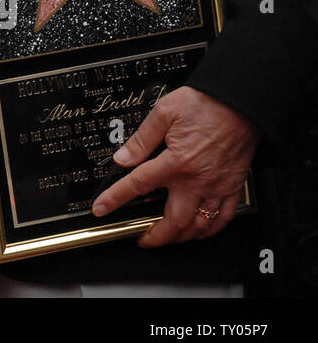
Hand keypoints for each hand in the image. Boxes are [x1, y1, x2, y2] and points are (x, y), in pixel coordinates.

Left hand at [91, 86, 257, 246]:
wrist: (240, 103)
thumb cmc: (204, 104)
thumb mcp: (164, 113)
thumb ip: (141, 139)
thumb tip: (122, 157)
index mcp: (175, 161)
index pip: (138, 185)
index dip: (116, 199)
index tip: (102, 209)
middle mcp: (197, 179)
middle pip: (174, 220)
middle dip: (156, 236)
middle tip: (142, 239)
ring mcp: (217, 186)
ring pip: (199, 225)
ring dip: (182, 237)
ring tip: (168, 238)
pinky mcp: (233, 186)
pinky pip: (224, 218)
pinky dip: (210, 229)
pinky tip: (200, 230)